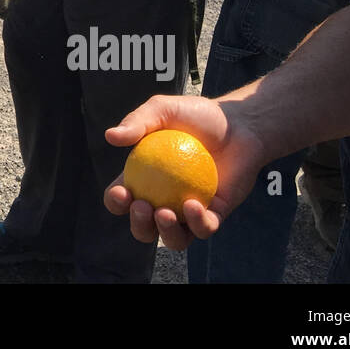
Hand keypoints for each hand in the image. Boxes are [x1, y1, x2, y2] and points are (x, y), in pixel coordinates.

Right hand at [103, 95, 268, 250]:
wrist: (239, 125)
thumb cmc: (197, 115)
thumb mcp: (163, 110)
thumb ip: (137, 122)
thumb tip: (110, 136)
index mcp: (144, 179)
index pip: (122, 198)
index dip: (115, 201)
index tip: (122, 192)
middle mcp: (164, 200)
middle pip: (144, 227)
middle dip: (138, 225)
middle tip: (143, 206)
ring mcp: (190, 211)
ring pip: (173, 238)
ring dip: (165, 232)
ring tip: (165, 213)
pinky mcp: (216, 215)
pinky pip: (203, 229)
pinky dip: (196, 223)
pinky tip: (193, 205)